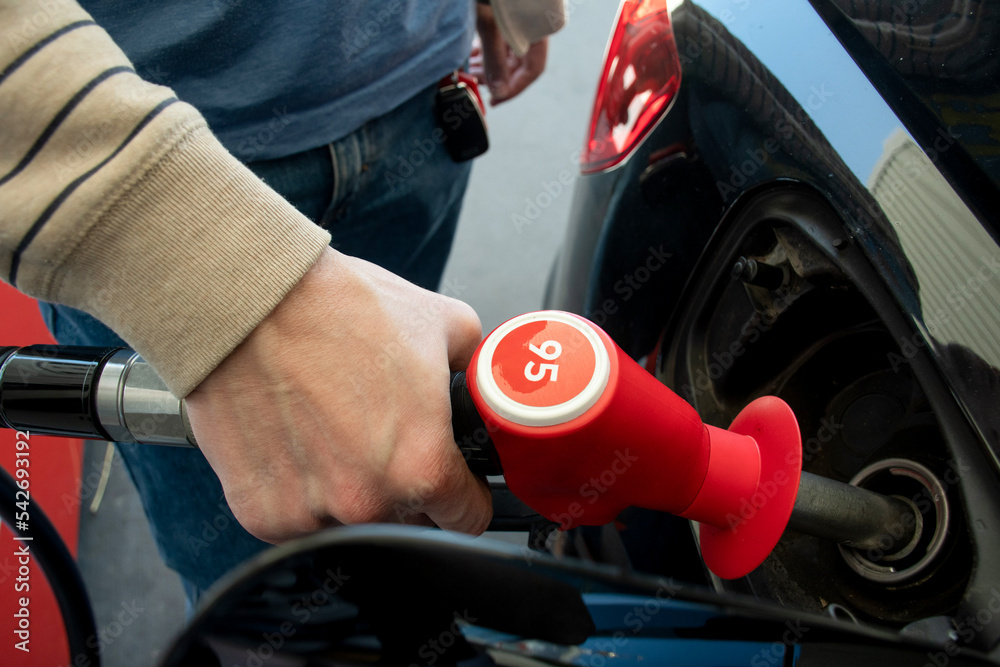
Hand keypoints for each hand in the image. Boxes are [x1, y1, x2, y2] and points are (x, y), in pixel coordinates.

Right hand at [184, 248, 491, 542]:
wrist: (252, 302)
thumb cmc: (338, 309)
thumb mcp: (443, 323)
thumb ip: (475, 367)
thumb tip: (483, 381)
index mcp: (421, 467)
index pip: (467, 518)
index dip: (467, 495)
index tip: (458, 483)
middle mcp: (367, 502)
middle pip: (409, 519)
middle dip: (405, 482)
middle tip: (381, 431)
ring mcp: (311, 514)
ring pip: (350, 520)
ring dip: (348, 487)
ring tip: (331, 427)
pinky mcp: (262, 513)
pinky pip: (297, 518)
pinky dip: (300, 489)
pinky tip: (296, 441)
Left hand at [474, 3, 548, 104]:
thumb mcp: (489, 26)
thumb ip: (494, 60)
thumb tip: (499, 91)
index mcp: (538, 30)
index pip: (533, 70)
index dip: (513, 89)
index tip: (495, 100)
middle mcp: (533, 29)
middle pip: (519, 64)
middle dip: (496, 77)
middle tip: (478, 83)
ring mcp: (521, 23)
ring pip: (508, 54)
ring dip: (488, 65)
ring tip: (471, 69)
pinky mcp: (508, 17)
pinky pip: (502, 41)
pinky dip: (488, 51)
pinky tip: (474, 55)